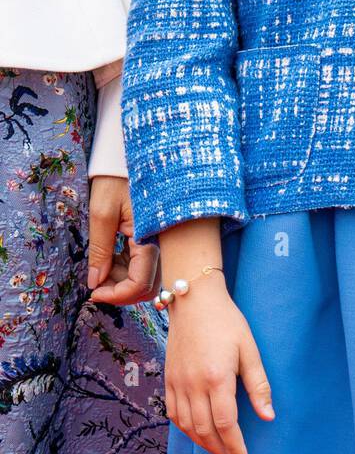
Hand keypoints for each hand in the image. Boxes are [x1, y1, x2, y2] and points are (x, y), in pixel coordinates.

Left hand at [87, 174, 159, 305]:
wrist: (127, 157)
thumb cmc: (116, 179)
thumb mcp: (102, 213)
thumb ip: (100, 251)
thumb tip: (95, 283)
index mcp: (151, 238)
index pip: (140, 284)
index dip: (116, 296)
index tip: (93, 293)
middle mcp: (161, 243)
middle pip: (146, 286)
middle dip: (120, 291)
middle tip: (95, 285)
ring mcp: (159, 241)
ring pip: (145, 277)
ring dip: (122, 281)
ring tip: (99, 267)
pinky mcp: (154, 237)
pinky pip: (143, 264)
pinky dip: (126, 269)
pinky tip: (110, 258)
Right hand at [165, 272, 274, 453]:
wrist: (194, 299)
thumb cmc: (226, 321)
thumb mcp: (249, 348)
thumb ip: (258, 384)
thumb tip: (268, 416)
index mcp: (216, 377)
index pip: (226, 423)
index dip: (236, 446)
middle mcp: (193, 384)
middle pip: (205, 430)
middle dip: (221, 450)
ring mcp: (177, 382)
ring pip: (187, 426)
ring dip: (203, 444)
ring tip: (220, 451)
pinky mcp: (168, 378)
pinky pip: (173, 414)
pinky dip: (185, 429)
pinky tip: (197, 432)